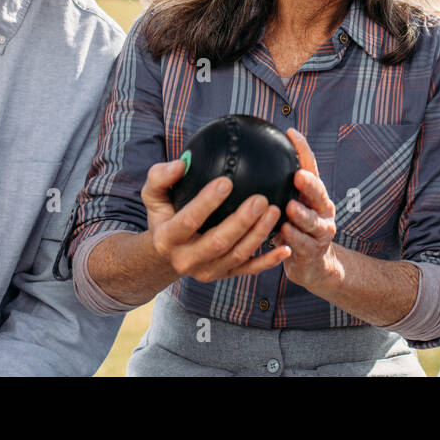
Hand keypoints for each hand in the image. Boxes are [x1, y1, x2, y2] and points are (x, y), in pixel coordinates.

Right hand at [142, 157, 289, 282]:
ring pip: (238, 256)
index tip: (226, 181)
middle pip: (218, 242)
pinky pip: (249, 270)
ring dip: (258, 235)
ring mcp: (207, 271)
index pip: (187, 221)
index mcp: (167, 239)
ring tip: (275, 211)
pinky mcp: (224, 275)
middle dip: (241, 222)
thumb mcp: (154, 195)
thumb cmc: (164, 213)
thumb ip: (160, 177)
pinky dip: (268, 261)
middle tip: (261, 199)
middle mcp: (187, 259)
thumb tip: (181, 164)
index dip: (206, 204)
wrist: (167, 252)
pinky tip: (285, 248)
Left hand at [277, 129, 340, 292]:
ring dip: (302, 215)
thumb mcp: (286, 206)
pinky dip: (294, 240)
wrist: (313, 265)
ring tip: (290, 208)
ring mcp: (321, 232)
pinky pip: (303, 246)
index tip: (290, 133)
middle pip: (319, 193)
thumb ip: (273, 188)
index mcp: (314, 194)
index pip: (311, 167)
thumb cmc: (293, 229)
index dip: (303, 150)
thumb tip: (241, 160)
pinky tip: (282, 236)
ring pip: (313, 222)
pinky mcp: (314, 252)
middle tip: (298, 175)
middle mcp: (322, 210)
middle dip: (310, 184)